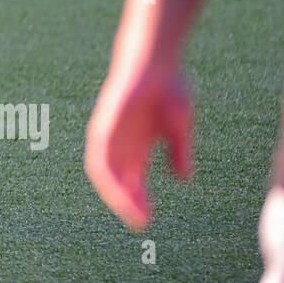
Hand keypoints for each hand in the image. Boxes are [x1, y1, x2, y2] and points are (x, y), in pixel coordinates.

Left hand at [85, 65, 193, 230]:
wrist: (156, 60)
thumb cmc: (169, 88)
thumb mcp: (179, 127)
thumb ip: (179, 153)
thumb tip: (182, 180)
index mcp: (137, 145)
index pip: (133, 180)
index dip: (138, 199)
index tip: (147, 220)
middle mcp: (120, 142)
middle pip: (118, 180)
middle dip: (127, 201)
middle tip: (140, 222)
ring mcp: (110, 134)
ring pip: (106, 171)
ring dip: (117, 192)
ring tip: (130, 210)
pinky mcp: (104, 124)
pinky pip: (101, 154)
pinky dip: (108, 173)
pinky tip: (118, 185)